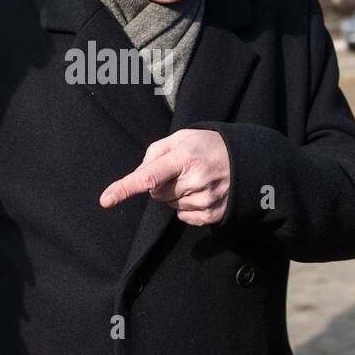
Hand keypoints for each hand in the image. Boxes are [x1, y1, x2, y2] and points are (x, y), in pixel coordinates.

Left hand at [99, 129, 230, 225]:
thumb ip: (156, 151)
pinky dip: (187, 206)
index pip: (148, 176)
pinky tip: (202, 193)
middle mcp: (195, 180)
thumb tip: (140, 174)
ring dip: (176, 195)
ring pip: (169, 206)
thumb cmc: (209, 146)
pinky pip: (184, 217)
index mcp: (185, 157)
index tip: (106, 199)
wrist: (248, 161)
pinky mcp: (212, 214)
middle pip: (156, 194)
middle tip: (182, 171)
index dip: (125, 188)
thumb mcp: (183, 137)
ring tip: (197, 180)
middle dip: (162, 184)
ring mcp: (205, 199)